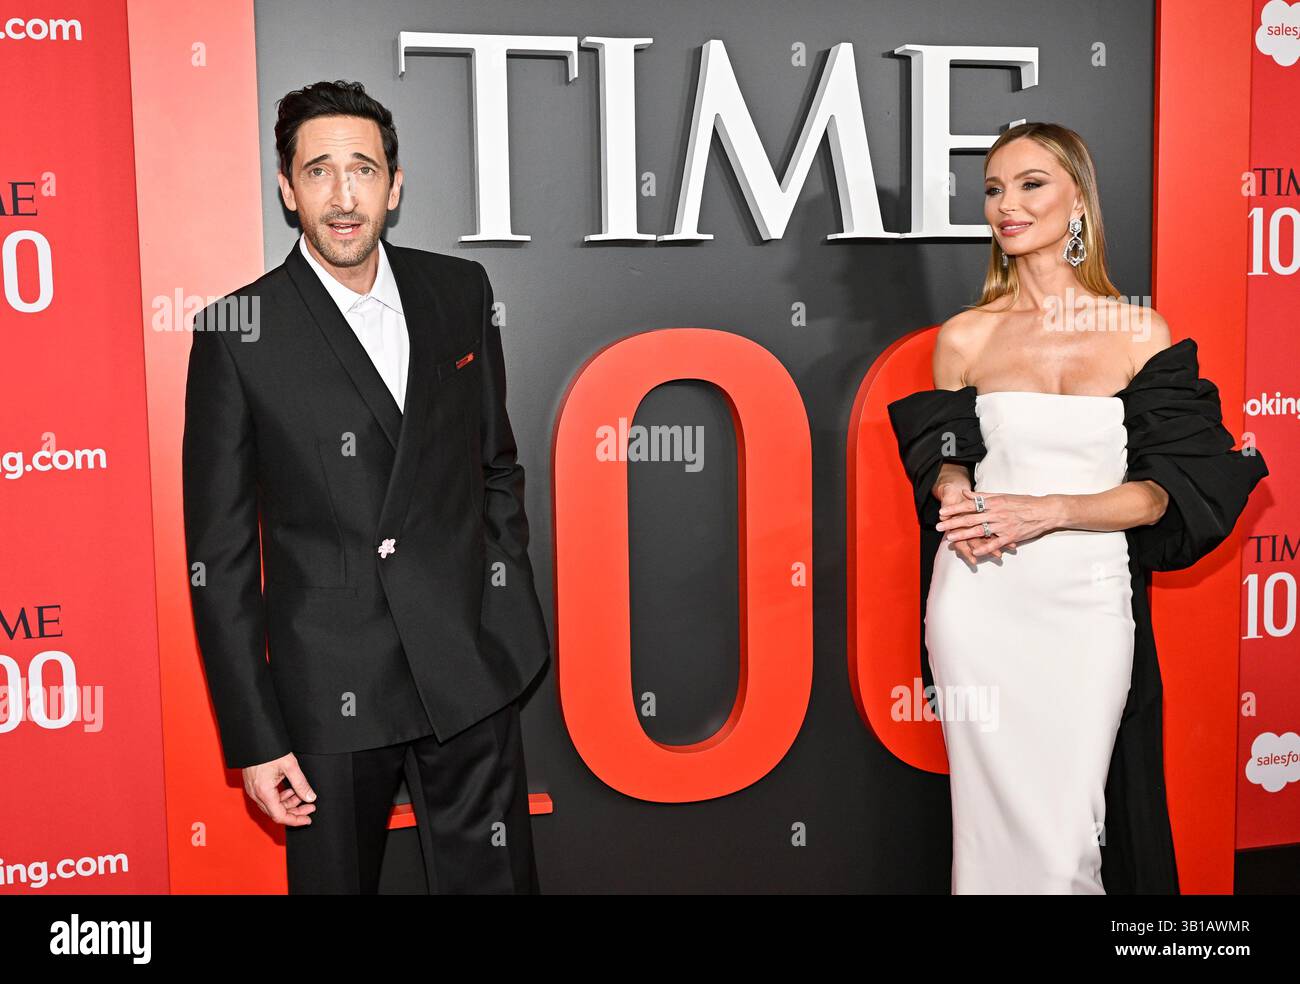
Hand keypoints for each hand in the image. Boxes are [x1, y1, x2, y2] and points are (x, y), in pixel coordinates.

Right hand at [243, 751, 316, 825]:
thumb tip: (310, 797)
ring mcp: (253, 790)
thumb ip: (301, 783)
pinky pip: (268, 798)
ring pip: (272, 805)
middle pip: (276, 812)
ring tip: (302, 796)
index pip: (280, 816)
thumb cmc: (269, 749)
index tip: (308, 819)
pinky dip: (280, 797)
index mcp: (264, 792)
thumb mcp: (289, 765)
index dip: (295, 820)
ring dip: (288, 803)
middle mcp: (256, 794)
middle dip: (295, 812)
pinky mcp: (253, 785)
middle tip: (310, 807)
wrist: (253, 737)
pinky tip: (291, 790)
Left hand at [937, 488, 1059, 559]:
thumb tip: (966, 493)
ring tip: (950, 538)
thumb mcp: (1003, 495)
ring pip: (980, 531)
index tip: (942, 512)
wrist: (1045, 511)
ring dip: (963, 535)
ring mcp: (1003, 526)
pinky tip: (974, 552)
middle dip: (953, 523)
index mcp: (994, 502)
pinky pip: (995, 543)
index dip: (955, 509)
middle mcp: (996, 513)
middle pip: (970, 518)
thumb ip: (983, 496)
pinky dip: (985, 548)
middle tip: (939, 526)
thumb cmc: (1023, 502)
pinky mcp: (1011, 537)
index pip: (969, 505)